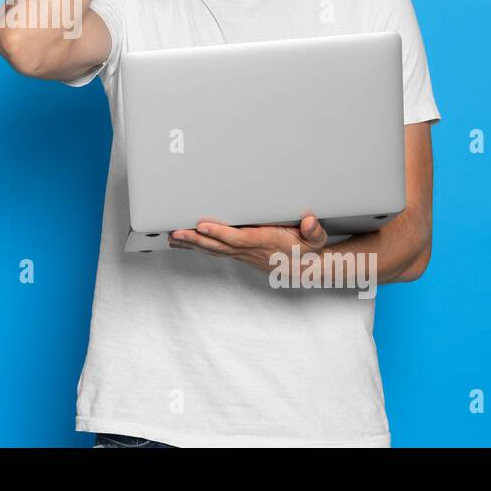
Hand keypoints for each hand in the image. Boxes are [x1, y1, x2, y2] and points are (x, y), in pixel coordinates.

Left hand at [168, 214, 328, 272]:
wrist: (305, 269)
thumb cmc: (307, 250)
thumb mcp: (316, 239)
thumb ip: (314, 230)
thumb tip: (310, 222)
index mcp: (266, 242)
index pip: (239, 238)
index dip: (220, 233)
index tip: (203, 226)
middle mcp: (251, 250)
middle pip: (219, 246)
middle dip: (196, 240)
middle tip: (176, 233)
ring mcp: (243, 255)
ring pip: (214, 250)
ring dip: (193, 244)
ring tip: (173, 237)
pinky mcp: (239, 256)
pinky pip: (215, 252)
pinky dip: (199, 247)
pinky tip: (185, 243)